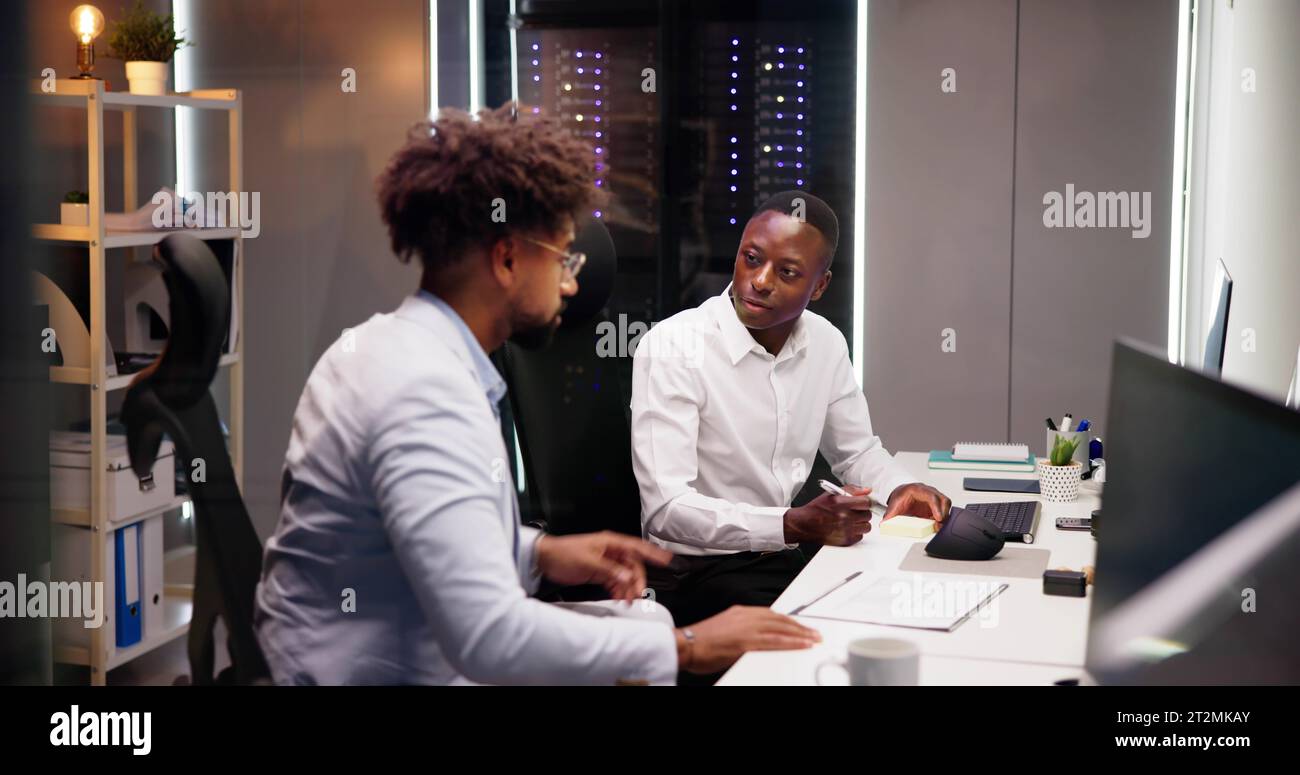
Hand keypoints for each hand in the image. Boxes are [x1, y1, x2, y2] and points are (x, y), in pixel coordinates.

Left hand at [535, 531, 671, 600]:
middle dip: (637, 580)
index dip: (653, 553)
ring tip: (627, 600)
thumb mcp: (588, 563)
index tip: (667, 560)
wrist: (545, 560)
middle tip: (638, 594)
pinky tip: (618, 598)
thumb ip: (609, 571)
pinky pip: (615, 582)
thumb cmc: (563, 554)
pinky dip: (618, 590)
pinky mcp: (599, 572)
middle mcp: (610, 551)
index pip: (637, 547)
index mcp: (610, 543)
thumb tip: (627, 577)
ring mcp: (605, 562)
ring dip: (627, 588)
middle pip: (632, 566)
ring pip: (624, 576)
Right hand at [676, 606, 820, 673]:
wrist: (686, 644)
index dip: (788, 621)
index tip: (800, 626)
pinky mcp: (746, 642)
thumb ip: (741, 631)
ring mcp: (747, 628)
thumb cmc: (701, 641)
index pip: (771, 614)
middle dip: (799, 626)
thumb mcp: (725, 630)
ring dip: (800, 634)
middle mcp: (746, 616)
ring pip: (780, 629)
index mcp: (740, 612)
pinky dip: (791, 642)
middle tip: (815, 632)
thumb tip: (755, 640)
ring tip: (814, 639)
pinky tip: (802, 645)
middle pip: (779, 619)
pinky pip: (774, 641)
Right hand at [783, 485, 873, 545]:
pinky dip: (856, 532)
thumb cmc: (816, 509)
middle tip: (855, 512)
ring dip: (861, 523)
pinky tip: (848, 528)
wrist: (804, 524)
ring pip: (866, 527)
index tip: (861, 503)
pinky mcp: (845, 540)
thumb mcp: (832, 493)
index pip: (866, 502)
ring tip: (852, 520)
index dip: (864, 502)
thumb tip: (867, 490)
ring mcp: (846, 530)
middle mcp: (845, 517)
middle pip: (868, 515)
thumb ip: (851, 490)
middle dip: (862, 512)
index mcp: (842, 503)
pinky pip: (860, 536)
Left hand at [882, 483, 951, 522]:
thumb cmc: (901, 496)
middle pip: (942, 500)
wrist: (902, 492)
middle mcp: (929, 491)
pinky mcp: (937, 504)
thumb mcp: (894, 505)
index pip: (931, 496)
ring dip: (945, 515)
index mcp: (918, 490)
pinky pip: (945, 509)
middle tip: (939, 525)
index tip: (938, 518)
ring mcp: (935, 497)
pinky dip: (944, 517)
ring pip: (946, 504)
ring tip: (939, 526)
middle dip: (943, 513)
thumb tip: (884, 523)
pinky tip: (938, 524)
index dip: (936, 507)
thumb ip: (889, 515)